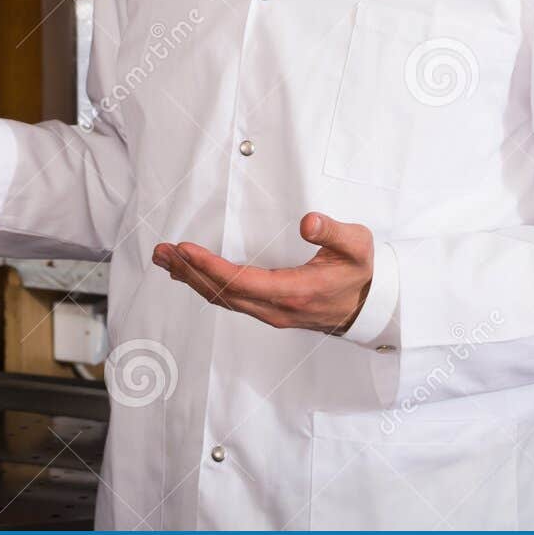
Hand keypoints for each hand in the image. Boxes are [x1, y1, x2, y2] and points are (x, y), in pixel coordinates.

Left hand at [151, 212, 373, 334]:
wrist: (372, 306)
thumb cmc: (363, 273)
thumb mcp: (357, 247)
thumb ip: (333, 232)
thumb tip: (308, 221)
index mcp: (294, 292)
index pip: (240, 281)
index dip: (209, 266)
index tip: (184, 248)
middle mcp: (276, 308)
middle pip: (222, 292)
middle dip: (189, 271)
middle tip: (161, 251)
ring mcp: (271, 313)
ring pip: (222, 299)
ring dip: (191, 278)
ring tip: (165, 259)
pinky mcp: (268, 310)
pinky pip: (230, 300)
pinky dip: (205, 285)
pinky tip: (189, 274)